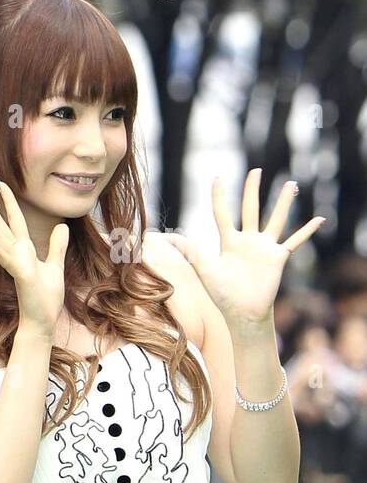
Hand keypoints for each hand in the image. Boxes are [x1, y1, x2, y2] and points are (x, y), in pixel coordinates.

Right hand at [0, 180, 67, 332]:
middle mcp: (16, 254)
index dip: (7, 202)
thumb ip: (57, 246)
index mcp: (24, 250)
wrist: (42, 322)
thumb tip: (62, 226)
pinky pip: (8, 262)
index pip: (14, 220)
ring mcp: (16, 265)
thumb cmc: (45, 298)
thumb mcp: (55, 266)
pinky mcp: (21, 277)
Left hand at [161, 170, 323, 326]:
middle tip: (256, 170)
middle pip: (250, 208)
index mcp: (228, 242)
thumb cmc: (222, 293)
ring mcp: (264, 248)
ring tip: (291, 184)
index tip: (218, 177)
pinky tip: (319, 219)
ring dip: (283, 202)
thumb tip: (163, 237)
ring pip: (276, 219)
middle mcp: (247, 241)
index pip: (222, 213)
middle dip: (252, 190)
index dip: (219, 195)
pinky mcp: (278, 257)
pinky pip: (296, 241)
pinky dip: (307, 231)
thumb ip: (187, 251)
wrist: (242, 312)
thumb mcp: (203, 268)